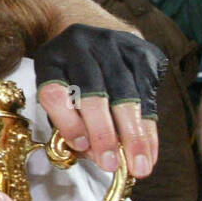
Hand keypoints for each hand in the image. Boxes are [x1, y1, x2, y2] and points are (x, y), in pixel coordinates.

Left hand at [35, 25, 163, 177]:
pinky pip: (148, 95)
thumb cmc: (72, 79)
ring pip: (126, 95)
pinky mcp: (142, 51)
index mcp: (51, 60)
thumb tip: (96, 155)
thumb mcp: (59, 97)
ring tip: (139, 167)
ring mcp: (113, 44)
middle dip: (104, 134)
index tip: (82, 148)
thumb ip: (70, 127)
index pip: (55, 92)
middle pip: (93, 93)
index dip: (68, 122)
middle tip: (111, 165)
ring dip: (134, 136)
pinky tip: (150, 151)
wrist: (97, 33)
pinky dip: (149, 127)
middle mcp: (79, 46)